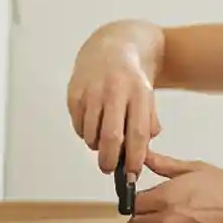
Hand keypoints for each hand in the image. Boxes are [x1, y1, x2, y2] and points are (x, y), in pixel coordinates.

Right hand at [66, 22, 162, 179]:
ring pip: (91, 132)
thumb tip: (141, 154)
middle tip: (108, 169)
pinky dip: (85, 132)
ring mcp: (92, 89)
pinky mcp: (74, 91)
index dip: (134, 158)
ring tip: (102, 141)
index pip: (137, 133)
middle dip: (109, 160)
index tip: (132, 175)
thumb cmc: (132, 80)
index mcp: (138, 92)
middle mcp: (115, 90)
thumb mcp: (148, 98)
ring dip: (95, 145)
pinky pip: (78, 124)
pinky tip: (92, 125)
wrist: (111, 47)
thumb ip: (148, 124)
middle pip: (111, 136)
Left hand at [127, 151, 222, 222]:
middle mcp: (166, 218)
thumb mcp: (197, 169)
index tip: (144, 197)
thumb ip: (166, 165)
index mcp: (167, 196)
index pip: (134, 202)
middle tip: (155, 209)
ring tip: (165, 221)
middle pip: (135, 222)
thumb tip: (147, 157)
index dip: (138, 199)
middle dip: (142, 214)